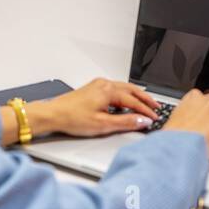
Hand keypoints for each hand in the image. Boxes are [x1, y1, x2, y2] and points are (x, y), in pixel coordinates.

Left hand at [28, 79, 159, 137]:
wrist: (53, 115)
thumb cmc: (72, 118)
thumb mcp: (102, 124)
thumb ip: (125, 123)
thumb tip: (142, 121)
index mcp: (108, 90)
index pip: (134, 101)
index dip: (145, 111)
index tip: (154, 118)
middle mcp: (104, 84)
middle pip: (131, 90)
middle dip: (145, 99)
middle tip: (156, 107)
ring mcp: (98, 85)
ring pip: (123, 88)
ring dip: (136, 96)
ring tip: (145, 103)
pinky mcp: (93, 89)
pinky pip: (115, 89)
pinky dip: (125, 95)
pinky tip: (125, 102)